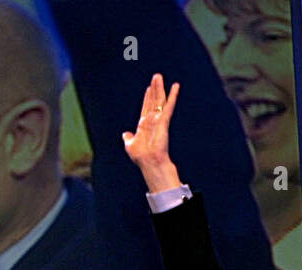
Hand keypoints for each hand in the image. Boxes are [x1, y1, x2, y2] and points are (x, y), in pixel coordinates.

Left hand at [122, 72, 181, 193]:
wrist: (149, 161)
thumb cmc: (141, 156)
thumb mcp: (130, 145)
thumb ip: (128, 138)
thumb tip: (125, 134)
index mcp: (144, 125)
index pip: (146, 107)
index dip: (147, 97)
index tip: (148, 88)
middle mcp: (152, 120)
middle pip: (154, 100)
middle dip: (155, 88)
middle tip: (156, 76)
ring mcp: (159, 119)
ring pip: (160, 100)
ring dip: (160, 87)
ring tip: (159, 76)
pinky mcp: (164, 120)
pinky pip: (169, 105)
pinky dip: (173, 95)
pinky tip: (176, 86)